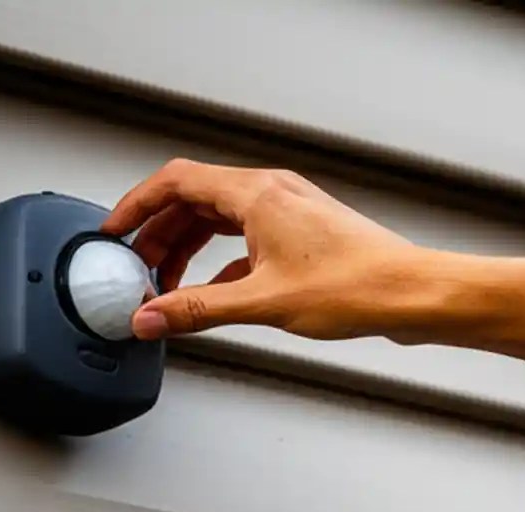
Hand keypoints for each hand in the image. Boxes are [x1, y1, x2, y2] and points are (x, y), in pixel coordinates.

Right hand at [101, 159, 424, 340]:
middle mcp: (271, 193)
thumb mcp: (261, 302)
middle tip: (135, 268)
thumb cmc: (358, 285)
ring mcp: (287, 211)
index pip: (175, 182)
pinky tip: (212, 292)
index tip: (113, 231)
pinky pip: (243, 238)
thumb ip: (197, 310)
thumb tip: (151, 317)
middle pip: (194, 201)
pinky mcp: (301, 234)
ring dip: (187, 248)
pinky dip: (219, 261)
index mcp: (257, 194)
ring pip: (218, 219)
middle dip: (159, 235)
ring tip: (167, 283)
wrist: (411, 293)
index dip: (136, 205)